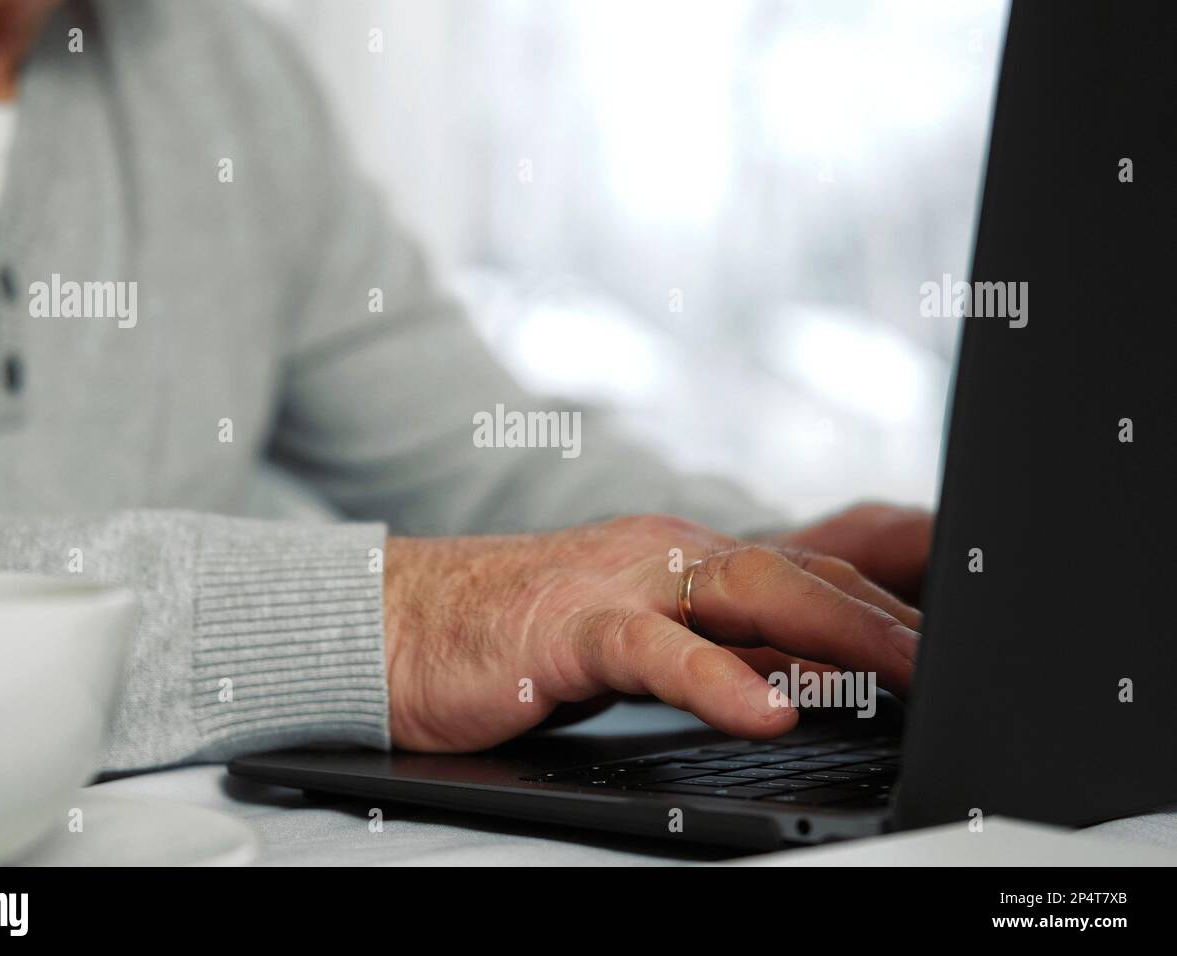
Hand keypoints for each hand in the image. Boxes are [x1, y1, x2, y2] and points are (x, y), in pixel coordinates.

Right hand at [383, 514, 921, 751]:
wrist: (398, 619)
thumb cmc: (514, 635)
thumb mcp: (635, 646)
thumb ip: (718, 655)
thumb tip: (809, 685)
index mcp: (681, 559)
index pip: (805, 573)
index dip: (884, 606)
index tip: (951, 646)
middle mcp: (661, 556)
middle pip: (798, 574)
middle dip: (885, 617)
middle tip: (961, 665)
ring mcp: (615, 583)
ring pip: (744, 593)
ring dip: (833, 632)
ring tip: (905, 677)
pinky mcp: (564, 626)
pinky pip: (652, 649)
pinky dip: (714, 679)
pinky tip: (765, 711)